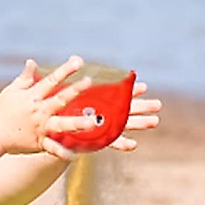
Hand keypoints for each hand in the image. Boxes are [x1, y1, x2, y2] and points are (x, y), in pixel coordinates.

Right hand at [0, 59, 89, 155]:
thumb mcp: (12, 90)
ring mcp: (40, 127)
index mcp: (33, 96)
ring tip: (92, 122)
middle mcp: (38, 111)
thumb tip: (32, 62)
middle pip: (59, 99)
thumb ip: (26, 77)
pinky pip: (52, 148)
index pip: (51, 80)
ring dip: (77, 123)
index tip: (78, 61)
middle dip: (74, 91)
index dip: (65, 70)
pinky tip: (75, 155)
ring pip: (60, 124)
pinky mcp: (38, 142)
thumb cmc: (2, 110)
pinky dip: (62, 153)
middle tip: (88, 82)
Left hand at [35, 66, 160, 160]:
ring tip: (155, 121)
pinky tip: (133, 146)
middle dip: (141, 107)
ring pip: (122, 125)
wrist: (45, 134)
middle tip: (158, 105)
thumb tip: (67, 57)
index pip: (115, 94)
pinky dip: (120, 143)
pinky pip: (109, 142)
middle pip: (124, 109)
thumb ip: (57, 77)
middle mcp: (100, 115)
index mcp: (95, 102)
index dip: (129, 91)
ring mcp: (99, 128)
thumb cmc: (52, 112)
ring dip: (138, 124)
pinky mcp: (94, 140)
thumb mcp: (53, 94)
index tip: (144, 86)